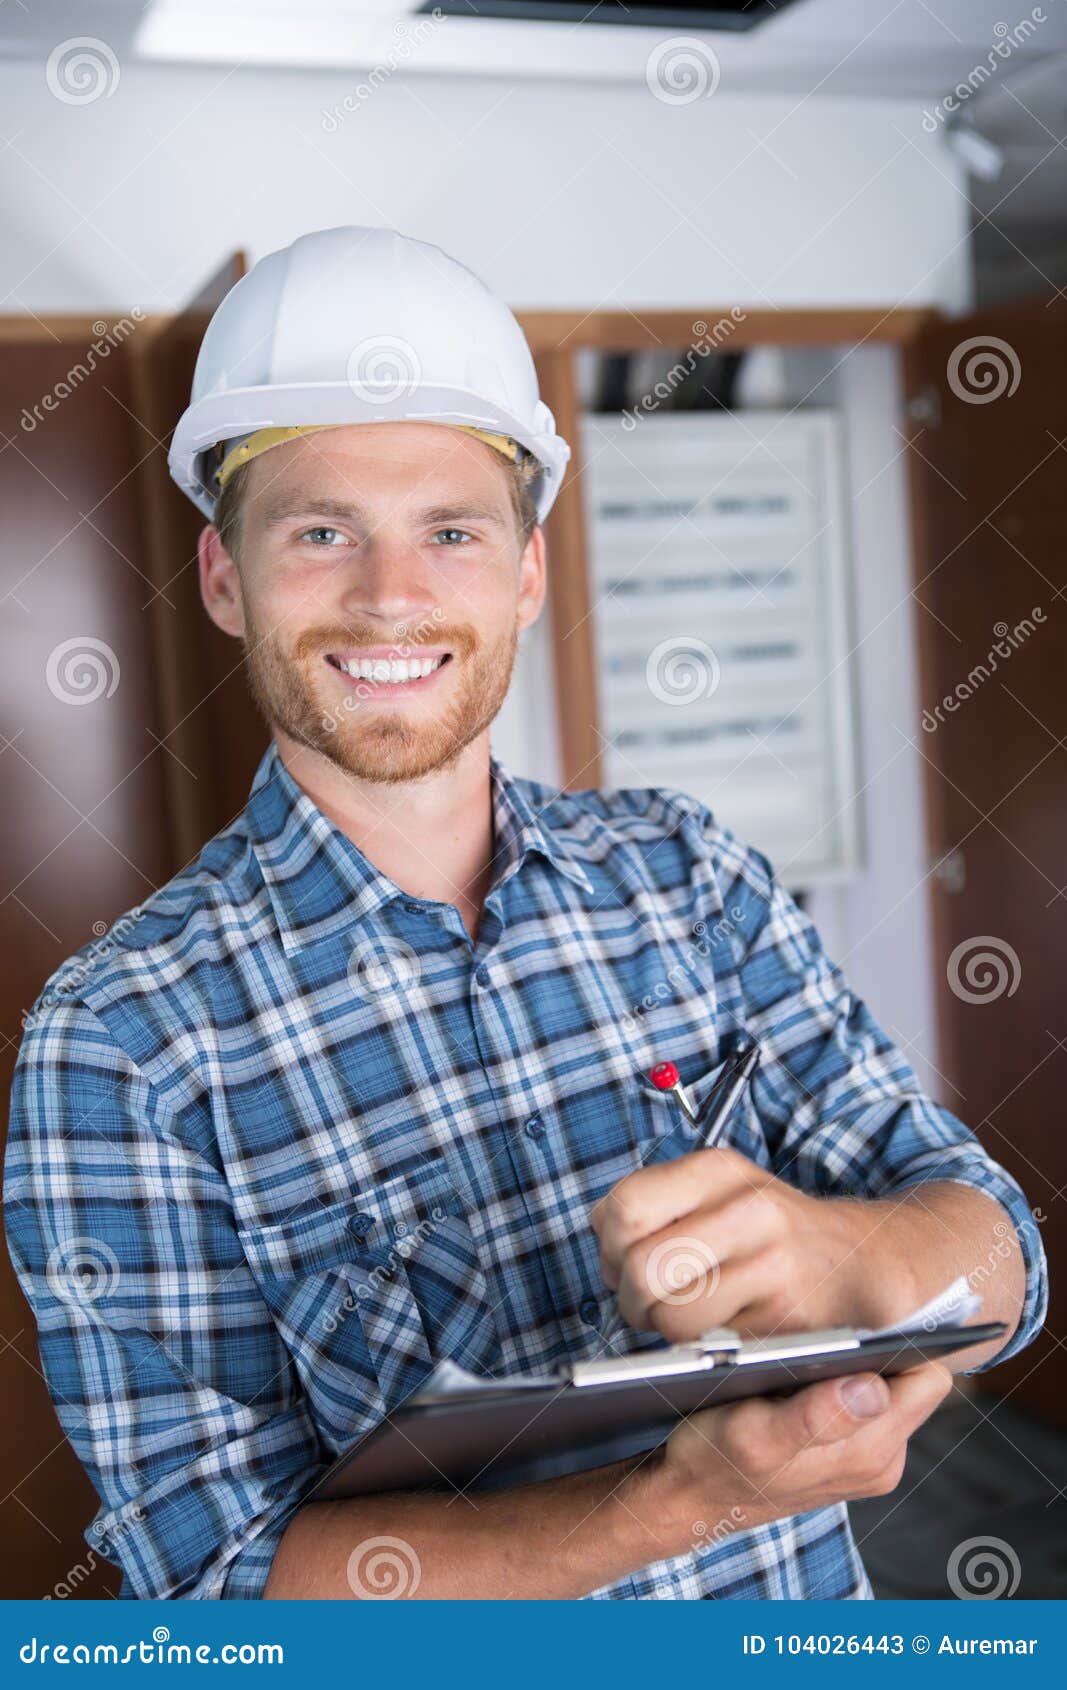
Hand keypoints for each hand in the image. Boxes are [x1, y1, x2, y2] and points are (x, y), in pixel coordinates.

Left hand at [590, 1145, 902, 1341]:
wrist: (863, 1260)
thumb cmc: (772, 1233)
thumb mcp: (719, 1194)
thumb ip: (658, 1207)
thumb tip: (606, 1252)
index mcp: (717, 1169)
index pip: (625, 1207)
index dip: (610, 1246)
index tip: (623, 1261)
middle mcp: (745, 1207)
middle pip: (641, 1266)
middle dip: (631, 1297)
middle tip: (647, 1303)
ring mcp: (770, 1260)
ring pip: (671, 1312)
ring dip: (664, 1328)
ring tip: (681, 1318)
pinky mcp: (787, 1312)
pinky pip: (711, 1342)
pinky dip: (700, 1346)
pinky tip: (715, 1331)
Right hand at [650, 1361, 952, 1535]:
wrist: (689, 1498)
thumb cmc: (714, 1459)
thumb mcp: (755, 1434)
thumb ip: (817, 1415)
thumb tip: (876, 1388)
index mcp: (869, 1452)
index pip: (926, 1375)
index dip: (904, 1340)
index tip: (866, 1317)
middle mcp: (881, 1460)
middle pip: (913, 1380)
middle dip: (877, 1351)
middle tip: (826, 1335)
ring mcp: (868, 1460)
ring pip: (891, 1389)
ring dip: (857, 1366)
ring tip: (810, 1356)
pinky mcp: (850, 1457)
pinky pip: (869, 1404)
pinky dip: (842, 1383)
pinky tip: (802, 1379)